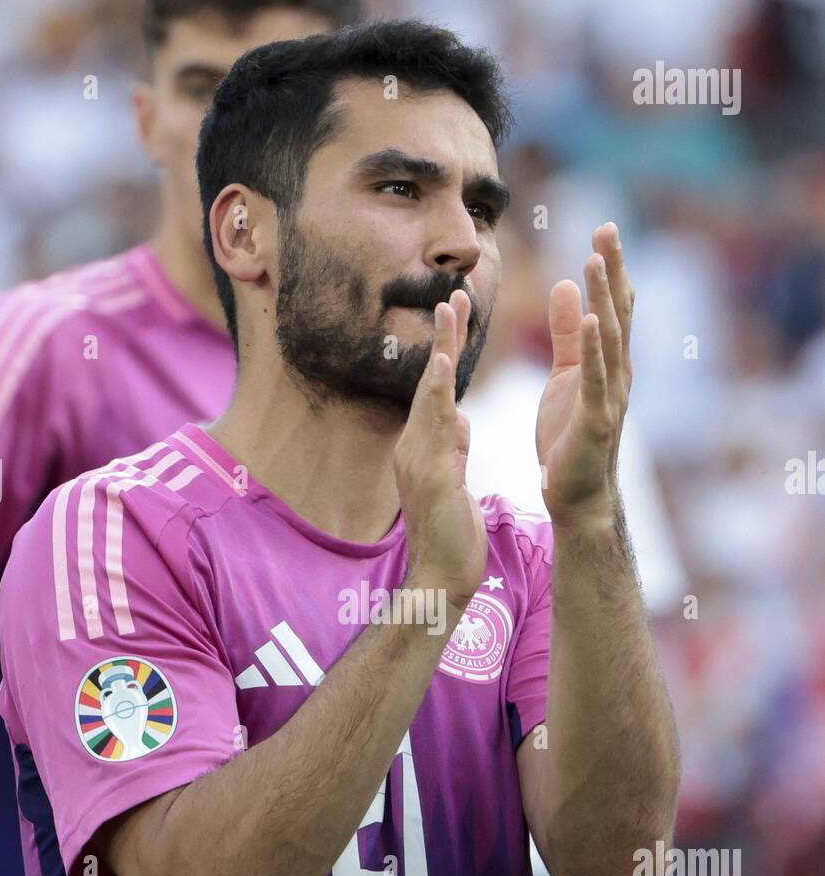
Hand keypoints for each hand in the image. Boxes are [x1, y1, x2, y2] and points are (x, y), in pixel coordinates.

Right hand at [394, 289, 486, 614]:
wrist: (442, 581)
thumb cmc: (452, 536)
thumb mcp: (454, 481)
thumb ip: (454, 448)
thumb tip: (459, 421)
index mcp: (422, 448)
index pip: (436, 390)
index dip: (446, 352)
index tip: (457, 314)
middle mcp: (415, 447)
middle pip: (431, 382)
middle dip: (444, 339)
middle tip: (454, 294)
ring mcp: (420, 461)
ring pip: (431, 397)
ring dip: (441, 353)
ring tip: (450, 313)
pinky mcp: (433, 477)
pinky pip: (437, 430)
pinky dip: (439, 395)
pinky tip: (444, 368)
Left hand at [536, 222, 633, 531]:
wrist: (575, 495)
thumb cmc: (569, 438)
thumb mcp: (564, 376)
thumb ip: (565, 333)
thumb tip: (562, 284)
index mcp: (607, 363)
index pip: (612, 307)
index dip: (609, 269)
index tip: (603, 229)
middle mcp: (617, 374)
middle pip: (617, 313)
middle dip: (612, 270)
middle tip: (607, 228)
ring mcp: (610, 397)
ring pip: (609, 339)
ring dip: (603, 298)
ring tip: (595, 260)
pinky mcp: (595, 420)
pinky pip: (596, 379)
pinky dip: (595, 348)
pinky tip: (592, 319)